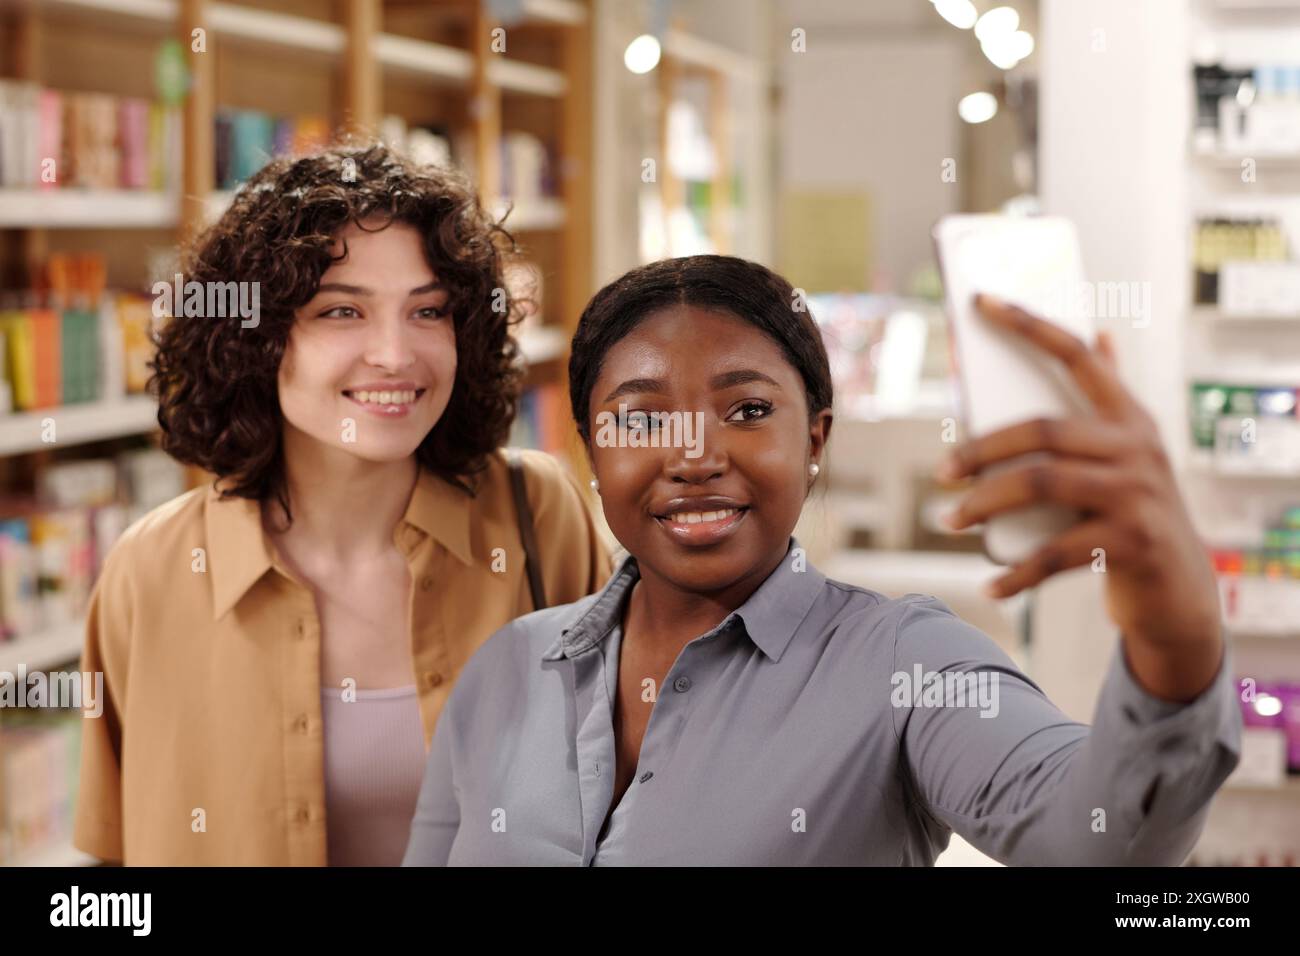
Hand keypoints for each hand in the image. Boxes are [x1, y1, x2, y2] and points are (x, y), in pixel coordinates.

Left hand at [935, 294, 1221, 694]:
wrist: (1178, 589)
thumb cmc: (1133, 512)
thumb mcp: (1128, 453)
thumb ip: (1110, 399)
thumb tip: (1099, 332)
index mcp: (1128, 418)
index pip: (1076, 355)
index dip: (1028, 324)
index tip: (980, 299)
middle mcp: (1136, 448)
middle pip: (1042, 429)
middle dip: (980, 449)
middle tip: (940, 472)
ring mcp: (1137, 494)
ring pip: (1042, 483)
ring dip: (984, 503)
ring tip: (950, 520)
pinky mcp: (1132, 543)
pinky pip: (1056, 553)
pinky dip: (1017, 572)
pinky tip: (991, 584)